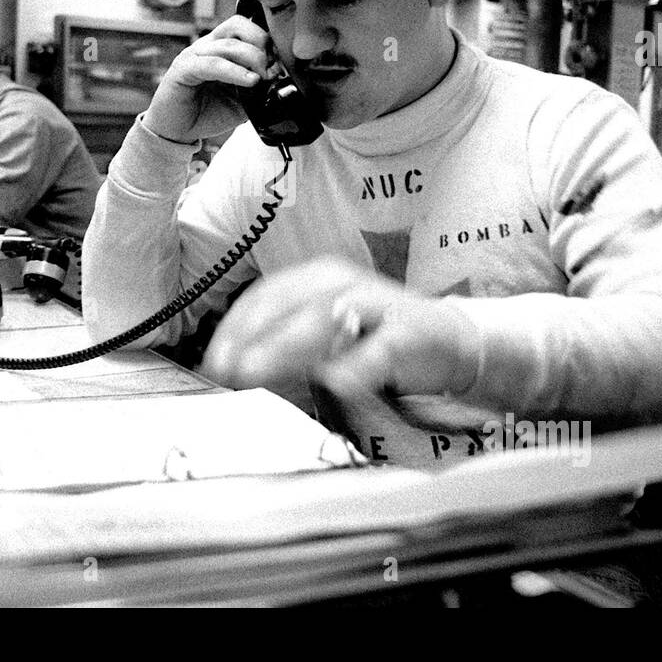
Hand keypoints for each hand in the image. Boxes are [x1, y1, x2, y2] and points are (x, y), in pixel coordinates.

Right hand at [142, 15, 274, 143]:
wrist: (177, 132)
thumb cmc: (205, 114)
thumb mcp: (241, 102)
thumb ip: (258, 90)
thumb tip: (279, 83)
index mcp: (220, 49)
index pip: (245, 28)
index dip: (266, 40)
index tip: (280, 63)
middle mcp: (206, 47)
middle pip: (237, 25)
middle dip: (261, 43)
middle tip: (273, 67)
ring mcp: (193, 55)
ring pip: (228, 45)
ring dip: (253, 59)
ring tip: (265, 77)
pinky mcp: (183, 70)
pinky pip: (212, 65)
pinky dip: (234, 72)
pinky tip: (249, 81)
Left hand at [201, 257, 482, 426]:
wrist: (449, 342)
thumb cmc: (374, 340)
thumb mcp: (323, 336)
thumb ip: (282, 346)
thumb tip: (230, 371)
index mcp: (316, 278)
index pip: (264, 297)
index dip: (233, 329)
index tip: (212, 364)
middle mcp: (343, 283)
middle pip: (287, 304)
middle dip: (251, 339)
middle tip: (226, 371)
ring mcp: (377, 306)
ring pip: (325, 320)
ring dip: (285, 347)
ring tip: (256, 373)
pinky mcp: (409, 334)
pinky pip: (379, 350)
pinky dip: (356, 365)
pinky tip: (334, 383)